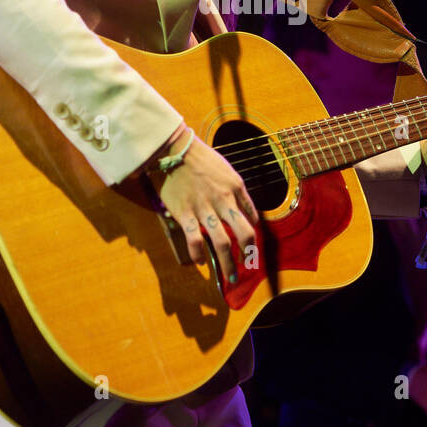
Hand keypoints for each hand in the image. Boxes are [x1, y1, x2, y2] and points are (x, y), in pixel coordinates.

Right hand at [147, 130, 258, 285]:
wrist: (173, 149)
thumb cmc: (201, 159)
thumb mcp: (227, 171)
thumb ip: (238, 193)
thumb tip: (248, 216)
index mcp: (236, 188)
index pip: (252, 219)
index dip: (252, 236)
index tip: (250, 249)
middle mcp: (223, 200)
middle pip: (243, 234)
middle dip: (248, 255)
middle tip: (247, 267)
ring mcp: (204, 208)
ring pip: (222, 242)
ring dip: (227, 264)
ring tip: (230, 277)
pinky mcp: (184, 213)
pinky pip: (194, 240)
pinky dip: (199, 255)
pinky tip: (201, 262)